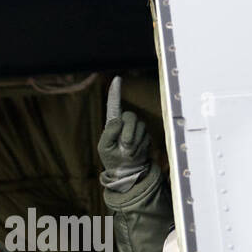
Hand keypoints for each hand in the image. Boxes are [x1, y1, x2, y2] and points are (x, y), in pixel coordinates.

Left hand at [98, 76, 149, 191]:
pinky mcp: (146, 135)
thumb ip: (109, 133)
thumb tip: (118, 119)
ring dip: (134, 143)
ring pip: (140, 128)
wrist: (126, 172)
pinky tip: (135, 154)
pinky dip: (140, 147)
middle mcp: (125, 123)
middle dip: (129, 132)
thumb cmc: (112, 160)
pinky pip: (146, 137)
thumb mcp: (105, 147)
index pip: (114, 105)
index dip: (115, 92)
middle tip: (126, 146)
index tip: (117, 79)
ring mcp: (137, 129)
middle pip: (130, 117)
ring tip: (128, 153)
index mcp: (112, 124)